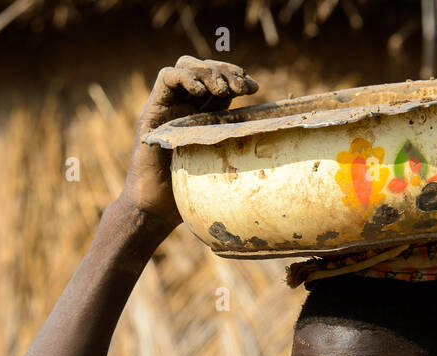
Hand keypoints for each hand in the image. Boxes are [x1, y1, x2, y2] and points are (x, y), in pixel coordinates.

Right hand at [121, 55, 258, 226]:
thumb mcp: (228, 165)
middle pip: (206, 69)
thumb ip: (244, 147)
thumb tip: (284, 137)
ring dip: (208, 71)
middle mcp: (187, 107)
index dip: (238, 78)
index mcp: (206, 116)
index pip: (223, 83)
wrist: (158, 209)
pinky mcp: (152, 110)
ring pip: (186, 66)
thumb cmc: (194, 195)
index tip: (254, 89)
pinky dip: (184, 77)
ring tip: (221, 89)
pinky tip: (200, 92)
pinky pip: (165, 77)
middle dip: (226, 71)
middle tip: (241, 87)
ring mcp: (169, 107)